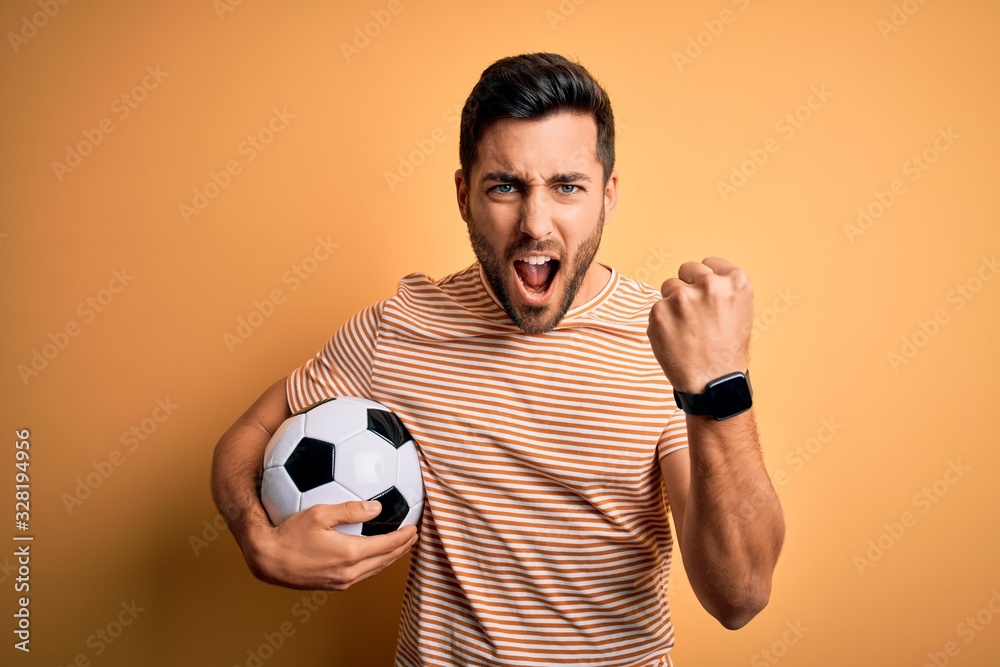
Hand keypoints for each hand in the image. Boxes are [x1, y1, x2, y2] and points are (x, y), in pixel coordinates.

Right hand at [241, 500, 417, 590]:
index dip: (404, 537)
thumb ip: (350, 510)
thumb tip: (377, 507)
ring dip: (390, 557)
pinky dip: (375, 563)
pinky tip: (373, 554)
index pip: (388, 546)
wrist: (267, 560)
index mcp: (350, 554)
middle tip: (413, 536)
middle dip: (402, 548)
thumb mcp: (320, 513)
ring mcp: (341, 582)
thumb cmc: (289, 533)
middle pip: (386, 560)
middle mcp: (349, 572)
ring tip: (400, 546)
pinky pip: (362, 574)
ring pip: (375, 570)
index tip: (415, 527)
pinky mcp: (333, 585)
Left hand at [647, 257, 752, 392]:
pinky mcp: (659, 311)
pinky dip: (663, 321)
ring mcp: (682, 297)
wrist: (713, 383)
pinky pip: (657, 307)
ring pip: (670, 286)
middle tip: (694, 312)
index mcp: (736, 282)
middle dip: (688, 286)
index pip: (710, 263)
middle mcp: (710, 285)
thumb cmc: (728, 350)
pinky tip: (676, 338)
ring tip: (687, 328)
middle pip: (687, 269)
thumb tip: (703, 274)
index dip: (707, 279)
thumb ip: (724, 288)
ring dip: (674, 303)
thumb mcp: (741, 312)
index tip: (707, 295)